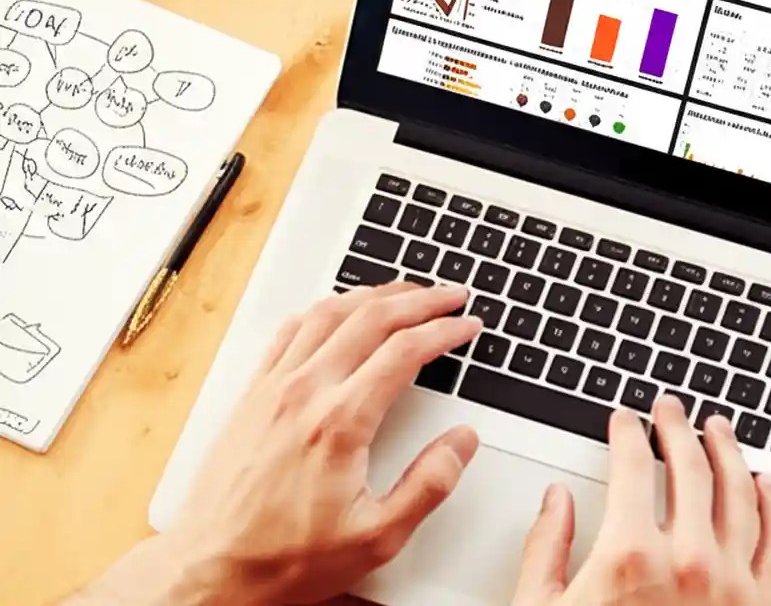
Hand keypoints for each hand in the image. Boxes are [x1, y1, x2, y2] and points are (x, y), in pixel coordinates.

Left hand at [65, 283, 482, 605]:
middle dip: (419, 300)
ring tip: (403, 291)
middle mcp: (304, 394)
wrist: (212, 569)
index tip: (467, 326)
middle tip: (448, 295)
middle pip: (370, 318)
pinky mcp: (251, 396)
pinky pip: (288, 332)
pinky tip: (336, 310)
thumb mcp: (378, 537)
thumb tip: (461, 442)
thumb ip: (428, 484)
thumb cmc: (286, 558)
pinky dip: (322, 310)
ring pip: (327, 313)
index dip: (444, 330)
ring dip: (373, 294)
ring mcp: (272, 389)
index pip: (404, 351)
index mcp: (340, 423)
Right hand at [512, 397, 770, 605]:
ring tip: (719, 429)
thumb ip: (545, 548)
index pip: (632, 466)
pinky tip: (765, 484)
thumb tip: (554, 501)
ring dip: (729, 451)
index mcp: (629, 557)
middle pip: (690, 467)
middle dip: (678, 427)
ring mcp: (731, 585)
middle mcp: (688, 562)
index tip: (624, 420)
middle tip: (670, 408)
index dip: (627, 433)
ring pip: (740, 493)